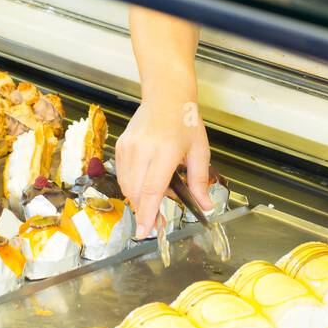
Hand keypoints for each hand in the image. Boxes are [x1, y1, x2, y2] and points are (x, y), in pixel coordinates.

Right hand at [115, 99, 212, 238]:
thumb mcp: (200, 151)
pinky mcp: (121, 146)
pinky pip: (122, 175)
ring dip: (138, 199)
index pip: (151, 190)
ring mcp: (129, 147)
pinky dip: (131, 186)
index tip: (144, 232)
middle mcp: (143, 150)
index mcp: (166, 151)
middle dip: (144, 211)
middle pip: (136, 192)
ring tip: (154, 199)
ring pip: (126, 186)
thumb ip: (200, 181)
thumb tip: (206, 205)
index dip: (147, 214)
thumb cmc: (185, 121)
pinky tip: (145, 183)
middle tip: (156, 222)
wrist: (166, 96)